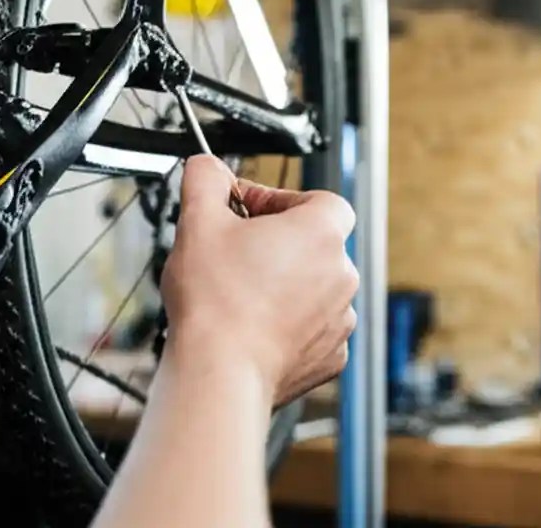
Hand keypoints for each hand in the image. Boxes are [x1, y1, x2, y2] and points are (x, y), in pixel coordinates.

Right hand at [160, 156, 357, 405]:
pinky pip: (313, 329)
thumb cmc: (214, 301)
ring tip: (240, 294)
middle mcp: (342, 274)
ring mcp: (340, 319)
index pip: (317, 198)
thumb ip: (205, 179)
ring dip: (283, 286)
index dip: (279, 201)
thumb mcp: (197, 220)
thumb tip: (207, 167)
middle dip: (277, 244)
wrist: (221, 373)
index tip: (246, 212)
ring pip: (314, 288)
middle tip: (235, 252)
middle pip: (315, 244)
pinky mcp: (330, 357)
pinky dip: (288, 325)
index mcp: (322, 232)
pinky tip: (253, 327)